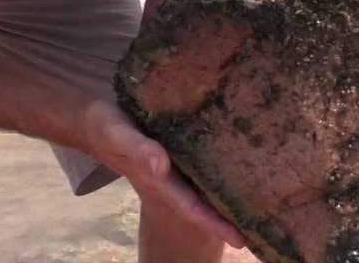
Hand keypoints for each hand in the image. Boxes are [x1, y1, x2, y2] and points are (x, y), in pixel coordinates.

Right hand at [82, 100, 246, 248]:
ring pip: (207, 187)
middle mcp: (172, 179)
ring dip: (229, 196)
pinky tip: (242, 165)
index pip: (193, 209)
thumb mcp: (119, 136)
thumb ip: (138, 150)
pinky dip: (223, 169)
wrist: (94, 120)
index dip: (216, 224)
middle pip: (205, 203)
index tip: (242, 239)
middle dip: (230, 217)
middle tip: (264, 224)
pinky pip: (205, 163)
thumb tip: (161, 164)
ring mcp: (176, 167)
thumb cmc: (107, 128)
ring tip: (262, 201)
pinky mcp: (178, 149)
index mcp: (159, 182)